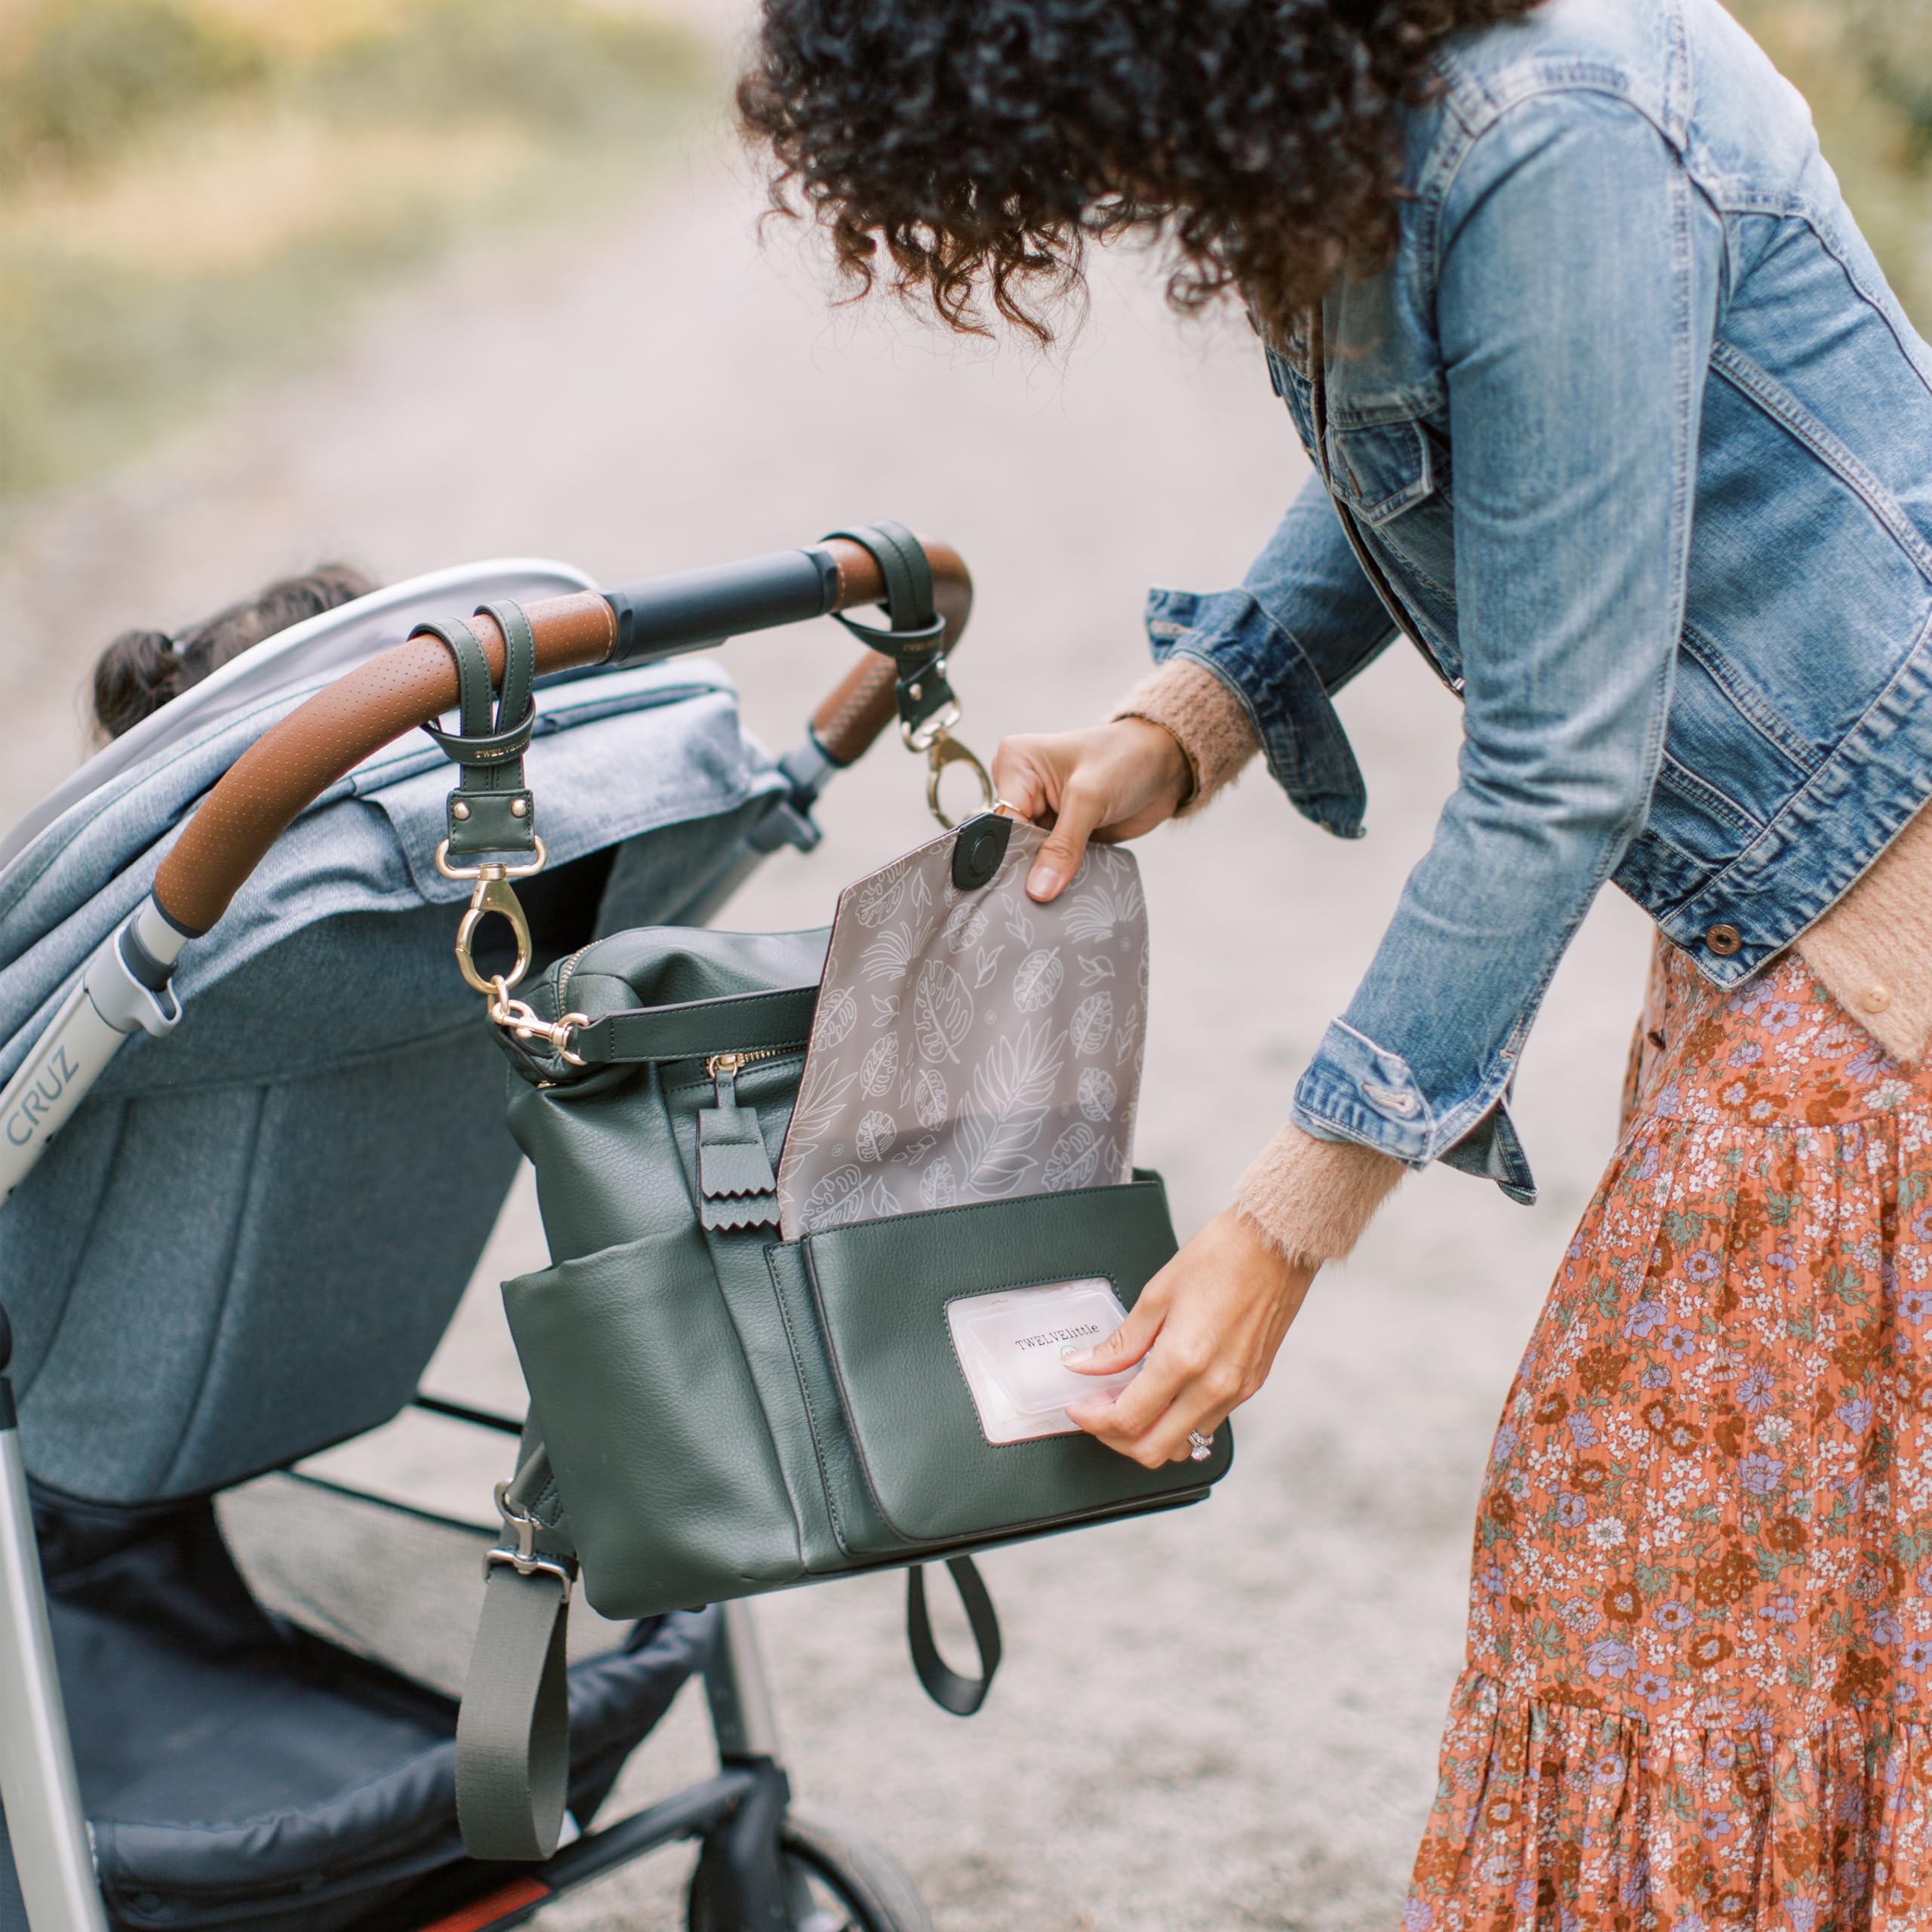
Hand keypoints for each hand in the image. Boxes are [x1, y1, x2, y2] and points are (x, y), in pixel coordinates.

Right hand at [991, 718, 1188, 901]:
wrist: (1167, 762)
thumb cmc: (1128, 759)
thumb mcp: (1091, 798)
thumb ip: (1064, 845)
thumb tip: (1038, 890)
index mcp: (1016, 765)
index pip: (1001, 822)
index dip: (1009, 857)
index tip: (1017, 893)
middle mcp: (1022, 788)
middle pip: (1011, 843)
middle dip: (1026, 872)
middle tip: (1033, 906)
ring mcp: (1042, 813)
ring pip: (1031, 858)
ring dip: (1044, 878)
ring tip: (1048, 907)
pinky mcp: (1061, 833)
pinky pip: (1052, 863)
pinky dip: (1059, 878)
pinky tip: (1063, 897)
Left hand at [1064, 1209, 1314, 1466]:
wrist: (1278, 1243)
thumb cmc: (1223, 1255)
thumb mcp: (1158, 1293)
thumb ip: (1122, 1341)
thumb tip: (1086, 1364)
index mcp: (1184, 1359)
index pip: (1128, 1419)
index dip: (1093, 1421)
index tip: (1078, 1407)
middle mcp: (1214, 1386)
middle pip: (1154, 1450)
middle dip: (1116, 1439)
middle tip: (1098, 1412)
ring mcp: (1237, 1390)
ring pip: (1183, 1443)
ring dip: (1149, 1434)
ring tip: (1130, 1401)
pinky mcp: (1251, 1386)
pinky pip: (1207, 1423)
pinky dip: (1178, 1420)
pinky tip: (1164, 1391)